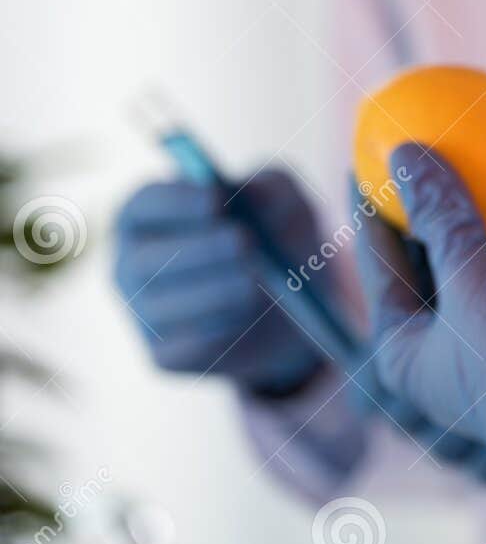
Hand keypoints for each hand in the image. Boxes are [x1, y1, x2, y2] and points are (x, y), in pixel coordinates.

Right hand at [113, 168, 326, 396]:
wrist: (296, 309)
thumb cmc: (277, 238)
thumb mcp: (285, 204)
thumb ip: (269, 188)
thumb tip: (247, 191)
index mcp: (148, 218)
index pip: (141, 205)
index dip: (174, 201)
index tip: (216, 200)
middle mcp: (132, 265)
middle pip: (146, 258)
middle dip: (199, 249)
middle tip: (245, 241)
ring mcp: (143, 313)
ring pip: (165, 305)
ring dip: (216, 290)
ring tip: (258, 281)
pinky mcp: (164, 355)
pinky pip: (186, 345)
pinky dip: (221, 328)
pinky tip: (247, 313)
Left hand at [354, 143, 485, 543]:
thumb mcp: (469, 282)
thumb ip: (442, 217)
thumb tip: (407, 152)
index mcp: (406, 349)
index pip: (379, 264)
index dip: (371, 206)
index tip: (367, 156)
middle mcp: (451, 349)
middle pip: (435, 265)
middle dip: (436, 210)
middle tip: (431, 152)